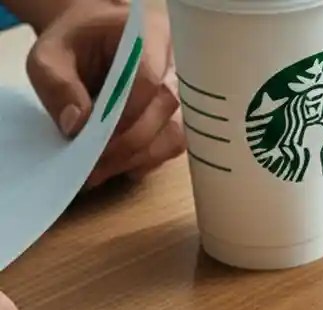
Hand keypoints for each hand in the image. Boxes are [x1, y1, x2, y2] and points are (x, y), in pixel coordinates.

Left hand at [25, 1, 185, 188]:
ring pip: (174, 135)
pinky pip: (171, 146)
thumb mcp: (48, 57)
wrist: (90, 43)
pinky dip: (145, 161)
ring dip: (137, 157)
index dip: (124, 112)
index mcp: (147, 35)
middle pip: (165, 111)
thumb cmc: (73, 45)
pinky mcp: (178, 118)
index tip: (91, 133)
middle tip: (91, 165)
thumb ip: (58, 85)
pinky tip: (117, 165)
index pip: (149, 78)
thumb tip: (77, 125)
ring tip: (101, 171)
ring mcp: (182, 94)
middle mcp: (175, 65)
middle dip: (127, 143)